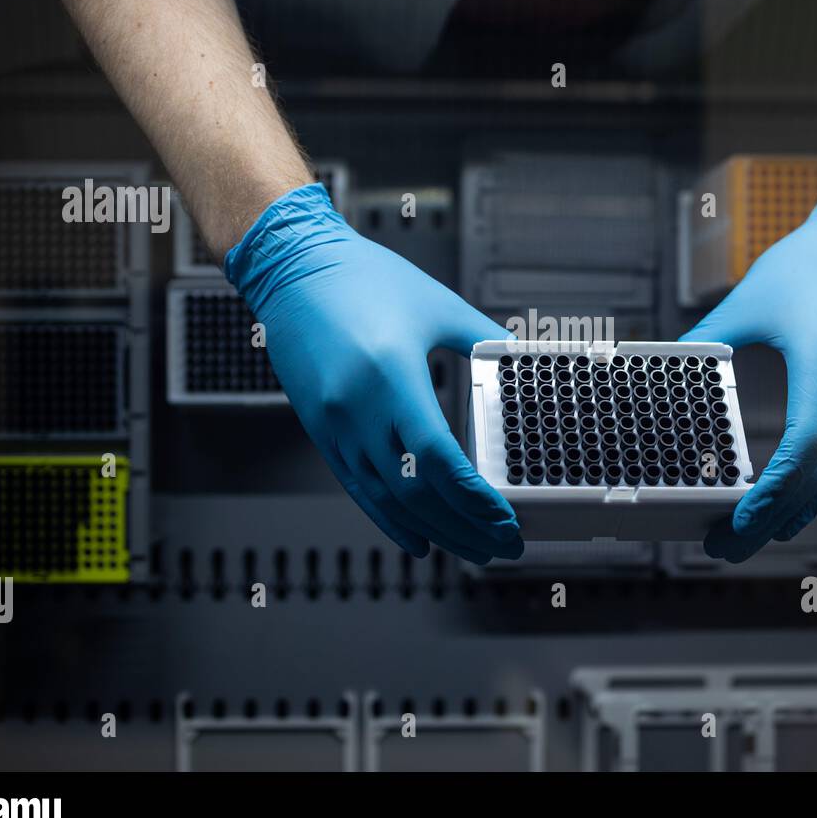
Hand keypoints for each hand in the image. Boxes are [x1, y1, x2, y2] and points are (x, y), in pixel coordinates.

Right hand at [225, 182, 522, 563]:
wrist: (294, 268)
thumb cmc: (363, 279)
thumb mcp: (438, 305)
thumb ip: (484, 338)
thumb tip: (522, 359)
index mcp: (392, 376)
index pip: (437, 459)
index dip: (473, 497)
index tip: (504, 518)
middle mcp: (358, 409)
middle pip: (416, 491)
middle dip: (464, 526)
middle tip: (502, 544)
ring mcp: (336, 425)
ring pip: (388, 499)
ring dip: (435, 531)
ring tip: (472, 549)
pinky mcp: (323, 432)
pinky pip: (360, 489)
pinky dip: (392, 520)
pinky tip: (419, 539)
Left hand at [681, 151, 816, 561]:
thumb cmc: (812, 264)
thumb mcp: (749, 301)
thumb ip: (706, 341)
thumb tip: (663, 369)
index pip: (804, 448)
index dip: (772, 492)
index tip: (739, 520)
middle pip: (816, 479)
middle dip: (770, 521)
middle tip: (721, 547)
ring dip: (789, 513)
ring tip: (742, 538)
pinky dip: (808, 492)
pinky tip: (782, 509)